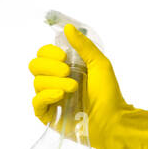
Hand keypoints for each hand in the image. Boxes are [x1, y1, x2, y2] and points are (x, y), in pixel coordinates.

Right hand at [27, 24, 147, 148]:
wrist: (112, 121)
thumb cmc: (109, 94)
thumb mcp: (100, 65)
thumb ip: (84, 46)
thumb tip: (68, 27)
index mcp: (66, 67)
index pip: (44, 54)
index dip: (49, 53)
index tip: (65, 56)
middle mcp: (55, 81)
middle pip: (35, 65)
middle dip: (50, 66)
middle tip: (68, 72)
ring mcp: (51, 98)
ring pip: (37, 82)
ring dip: (56, 82)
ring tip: (73, 89)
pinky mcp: (48, 115)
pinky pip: (36, 102)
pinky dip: (46, 96)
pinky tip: (60, 96)